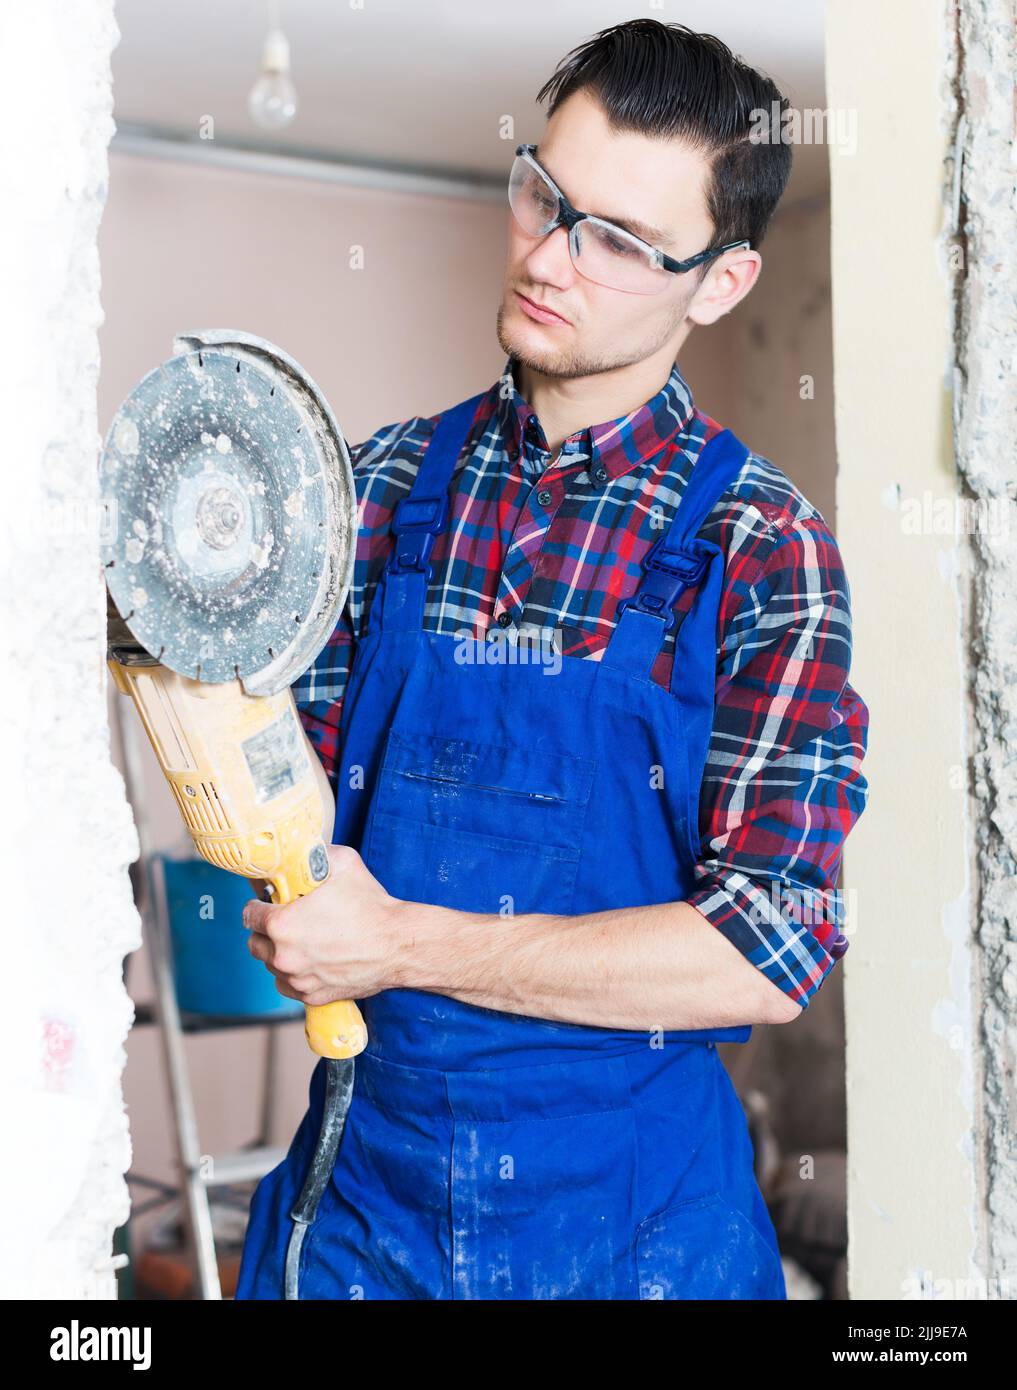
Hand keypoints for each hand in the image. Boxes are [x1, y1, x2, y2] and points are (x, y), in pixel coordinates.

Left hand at [242, 845, 404, 1006]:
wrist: (398, 944)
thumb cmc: (371, 906)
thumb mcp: (342, 863)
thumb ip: (314, 855)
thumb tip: (301, 851)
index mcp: (282, 925)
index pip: (249, 915)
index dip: (259, 905)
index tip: (269, 904)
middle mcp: (283, 956)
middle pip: (255, 943)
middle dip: (267, 931)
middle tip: (287, 921)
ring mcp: (297, 979)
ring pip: (271, 965)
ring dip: (280, 953)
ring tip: (303, 940)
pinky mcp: (311, 996)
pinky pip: (288, 985)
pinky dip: (294, 974)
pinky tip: (312, 960)